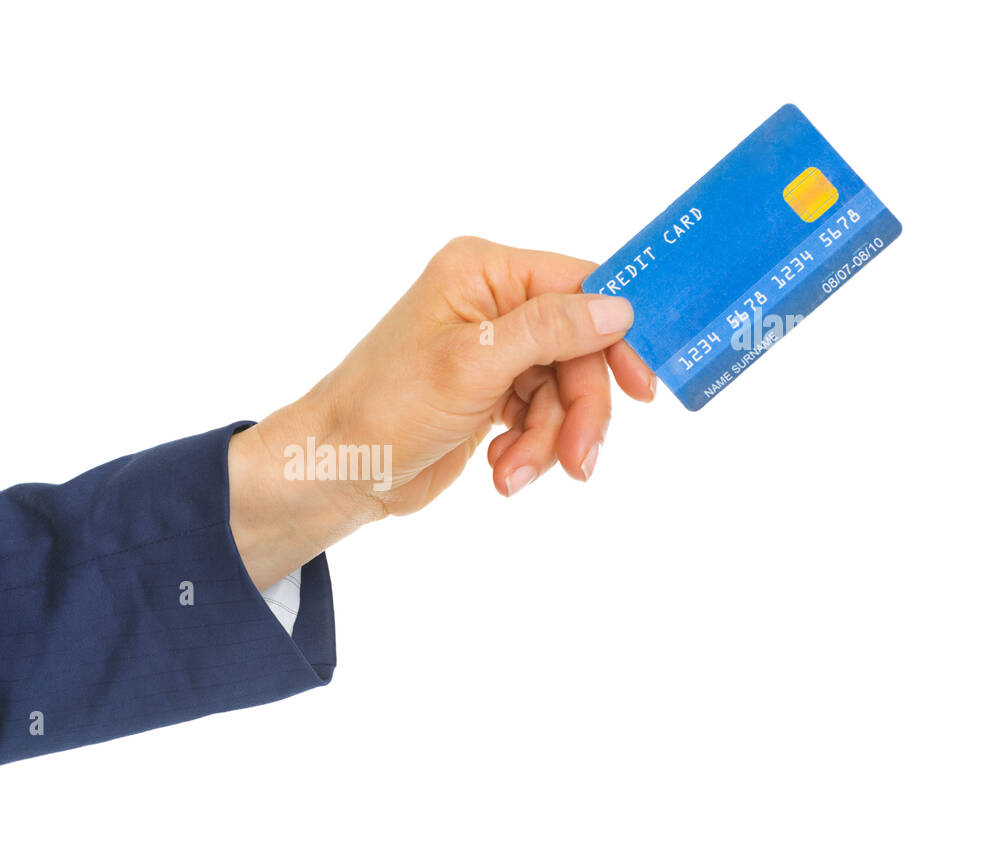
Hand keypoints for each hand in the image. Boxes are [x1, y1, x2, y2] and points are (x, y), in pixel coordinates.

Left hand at [229, 236, 655, 586]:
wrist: (337, 471)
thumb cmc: (386, 409)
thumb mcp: (473, 366)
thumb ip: (549, 331)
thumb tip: (620, 307)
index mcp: (482, 273)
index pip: (578, 287)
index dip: (617, 335)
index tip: (642, 387)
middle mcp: (490, 303)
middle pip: (578, 350)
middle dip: (579, 410)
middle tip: (579, 460)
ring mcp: (491, 352)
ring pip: (563, 392)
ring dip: (549, 440)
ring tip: (516, 475)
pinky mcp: (490, 395)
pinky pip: (540, 417)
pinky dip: (530, 449)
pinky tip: (504, 471)